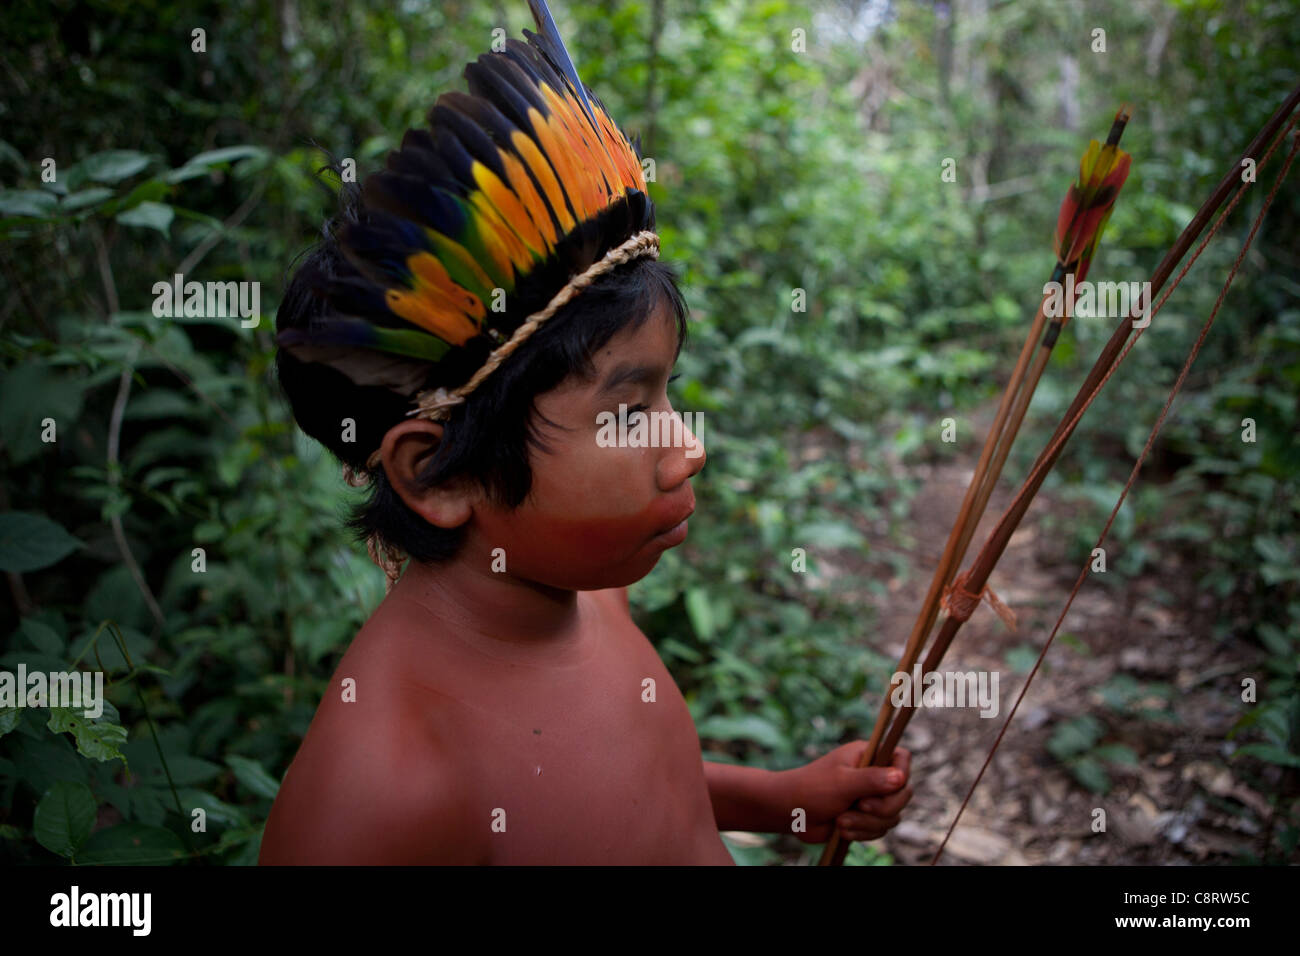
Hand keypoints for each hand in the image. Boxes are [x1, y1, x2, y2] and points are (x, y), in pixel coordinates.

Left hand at [782, 742, 911, 843]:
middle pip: (903, 793)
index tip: (894, 784)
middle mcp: (873, 775)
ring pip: (892, 816)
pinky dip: (862, 833)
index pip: (901, 757)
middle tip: (861, 806)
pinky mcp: (865, 818)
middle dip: (883, 806)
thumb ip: (872, 779)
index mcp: (867, 756)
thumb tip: (901, 778)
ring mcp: (870, 798)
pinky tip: (841, 829)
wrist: (789, 813)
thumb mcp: (842, 782)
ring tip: (841, 820)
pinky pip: (880, 830)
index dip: (903, 771)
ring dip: (866, 824)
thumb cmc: (811, 789)